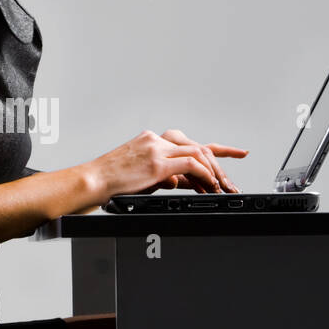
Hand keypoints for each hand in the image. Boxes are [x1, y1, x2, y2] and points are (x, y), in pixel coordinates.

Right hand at [85, 129, 248, 200]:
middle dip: (219, 165)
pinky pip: (189, 165)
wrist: (91, 182)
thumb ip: (165, 177)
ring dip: (213, 172)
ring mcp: (157, 149)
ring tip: (222, 187)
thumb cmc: (111, 183)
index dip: (217, 149)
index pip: (190, 143)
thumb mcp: (142, 177)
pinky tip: (210, 185)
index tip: (237, 152)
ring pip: (197, 153)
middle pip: (198, 147)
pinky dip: (204, 174)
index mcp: (152, 141)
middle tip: (230, 183)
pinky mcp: (156, 162)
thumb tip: (181, 182)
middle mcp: (156, 140)